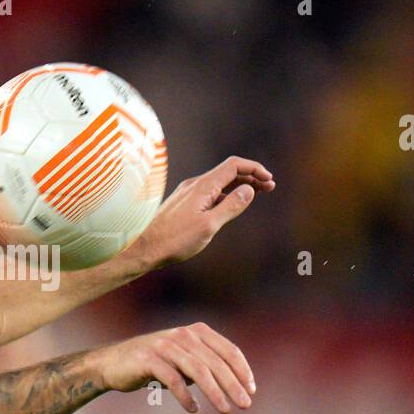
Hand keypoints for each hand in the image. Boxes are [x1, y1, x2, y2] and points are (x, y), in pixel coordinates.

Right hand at [90, 322, 255, 413]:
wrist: (113, 363)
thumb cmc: (154, 364)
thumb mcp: (184, 361)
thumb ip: (206, 366)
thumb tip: (236, 385)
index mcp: (196, 332)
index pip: (228, 351)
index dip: (242, 371)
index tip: (251, 390)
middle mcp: (182, 334)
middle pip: (216, 362)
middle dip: (233, 385)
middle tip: (245, 405)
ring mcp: (164, 345)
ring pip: (197, 370)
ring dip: (215, 391)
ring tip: (226, 409)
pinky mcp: (148, 358)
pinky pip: (172, 379)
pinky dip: (185, 395)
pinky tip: (193, 409)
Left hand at [127, 156, 274, 270]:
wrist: (143, 247)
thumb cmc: (174, 240)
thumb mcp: (209, 225)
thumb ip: (231, 206)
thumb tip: (250, 189)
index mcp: (203, 186)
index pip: (233, 165)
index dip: (254, 168)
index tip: (269, 180)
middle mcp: (194, 185)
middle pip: (228, 172)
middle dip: (251, 176)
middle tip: (270, 186)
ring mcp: (188, 193)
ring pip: (219, 182)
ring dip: (239, 185)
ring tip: (257, 193)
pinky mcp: (183, 203)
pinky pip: (210, 191)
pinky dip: (226, 193)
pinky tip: (232, 203)